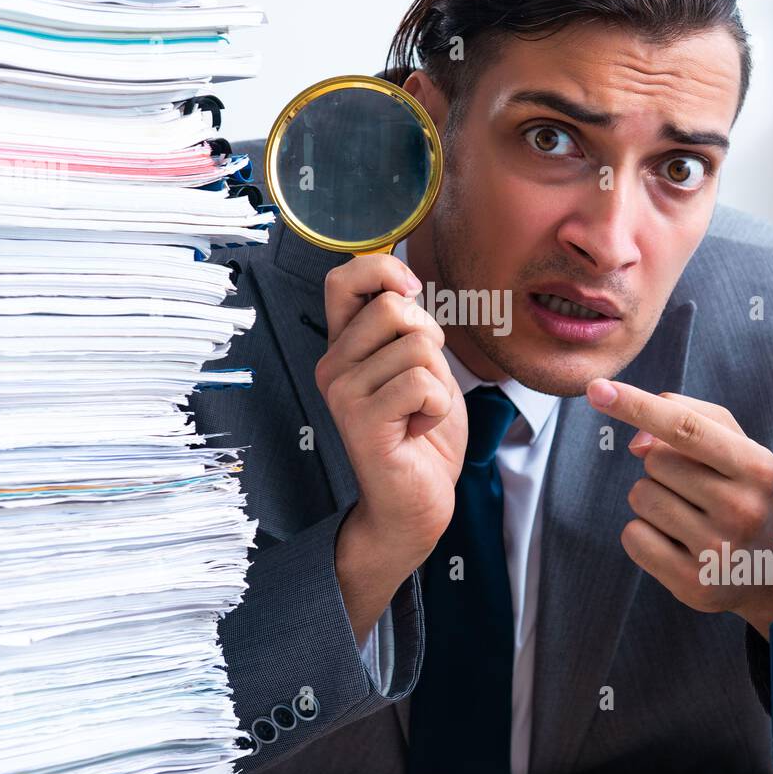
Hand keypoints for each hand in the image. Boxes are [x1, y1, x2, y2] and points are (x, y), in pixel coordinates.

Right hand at [315, 253, 466, 570]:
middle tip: (423, 382)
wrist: (413, 503)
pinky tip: (418, 429)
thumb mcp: (418, 366)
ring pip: (417, 345)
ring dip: (439, 382)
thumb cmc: (420, 434)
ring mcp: (342, 392)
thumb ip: (407, 328)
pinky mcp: (361, 420)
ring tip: (419, 412)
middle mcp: (333, 364)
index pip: (343, 278)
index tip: (413, 294)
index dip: (384, 270)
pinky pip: (422, 383)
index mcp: (344, 346)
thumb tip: (407, 284)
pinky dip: (437, 406)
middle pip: (394, 307)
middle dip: (430, 338)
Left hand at [585, 379, 772, 636]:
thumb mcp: (735, 445)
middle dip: (661, 465)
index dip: (636, 405)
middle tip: (695, 488)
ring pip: (641, 495)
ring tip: (689, 515)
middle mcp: (741, 510)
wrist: (772, 569)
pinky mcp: (692, 585)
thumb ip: (688, 417)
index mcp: (757, 467)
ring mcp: (717, 552)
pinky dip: (643, 533)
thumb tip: (637, 440)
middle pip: (654, 460)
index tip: (597, 389)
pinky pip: (633, 536)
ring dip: (652, 498)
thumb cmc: (743, 492)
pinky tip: (676, 542)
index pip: (685, 428)